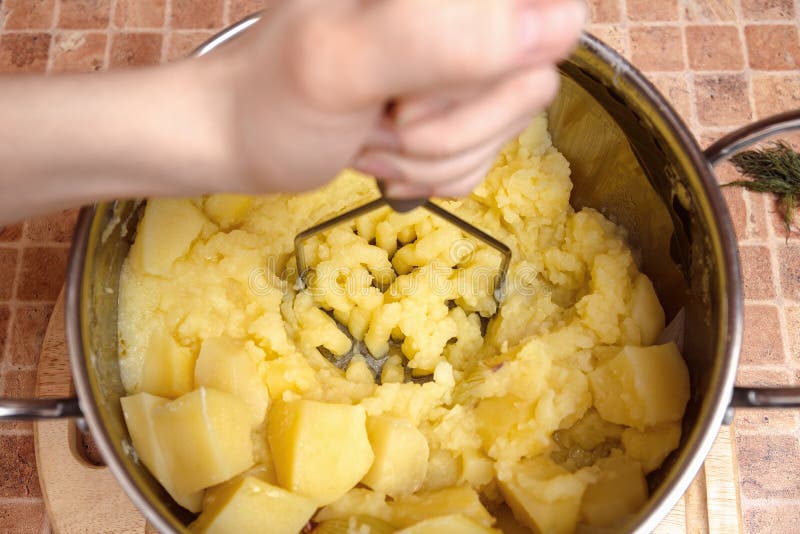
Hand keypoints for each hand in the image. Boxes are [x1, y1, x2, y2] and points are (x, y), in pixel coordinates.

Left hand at [211, 0, 585, 198]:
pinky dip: (432, 174)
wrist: (244, 140)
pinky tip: (385, 155)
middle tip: (381, 119)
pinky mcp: (459, 104)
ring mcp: (466, 59)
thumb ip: (440, 40)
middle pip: (530, 79)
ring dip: (432, 155)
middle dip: (447, 126)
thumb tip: (559, 24)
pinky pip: (487, 157)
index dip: (487, 70)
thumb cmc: (273, 100)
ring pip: (509, 126)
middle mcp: (464, 11)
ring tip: (371, 136)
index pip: (545, 17)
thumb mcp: (340, 66)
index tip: (411, 91)